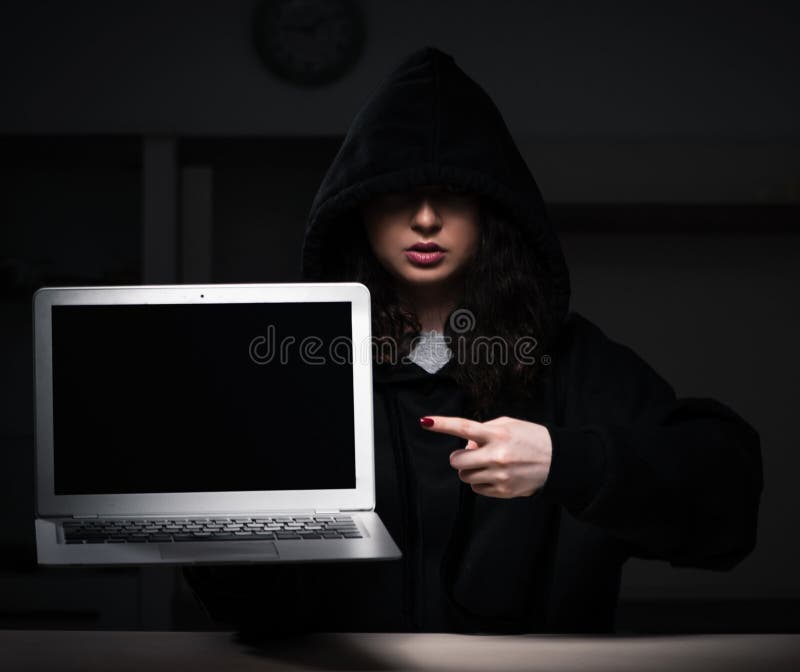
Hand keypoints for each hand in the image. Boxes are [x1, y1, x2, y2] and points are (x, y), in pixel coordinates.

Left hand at [420, 415, 552, 498]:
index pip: (463, 427)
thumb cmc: (531, 439)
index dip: (442, 424)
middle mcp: (496, 455)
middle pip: (456, 460)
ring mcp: (499, 475)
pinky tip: (496, 475)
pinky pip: (476, 488)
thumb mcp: (509, 425)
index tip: (425, 421)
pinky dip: (480, 481)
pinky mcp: (503, 490)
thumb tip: (465, 445)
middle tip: (470, 454)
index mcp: (497, 434)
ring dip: (470, 470)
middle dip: (459, 457)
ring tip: (489, 464)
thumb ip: (483, 429)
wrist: (558, 461)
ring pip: (464, 475)